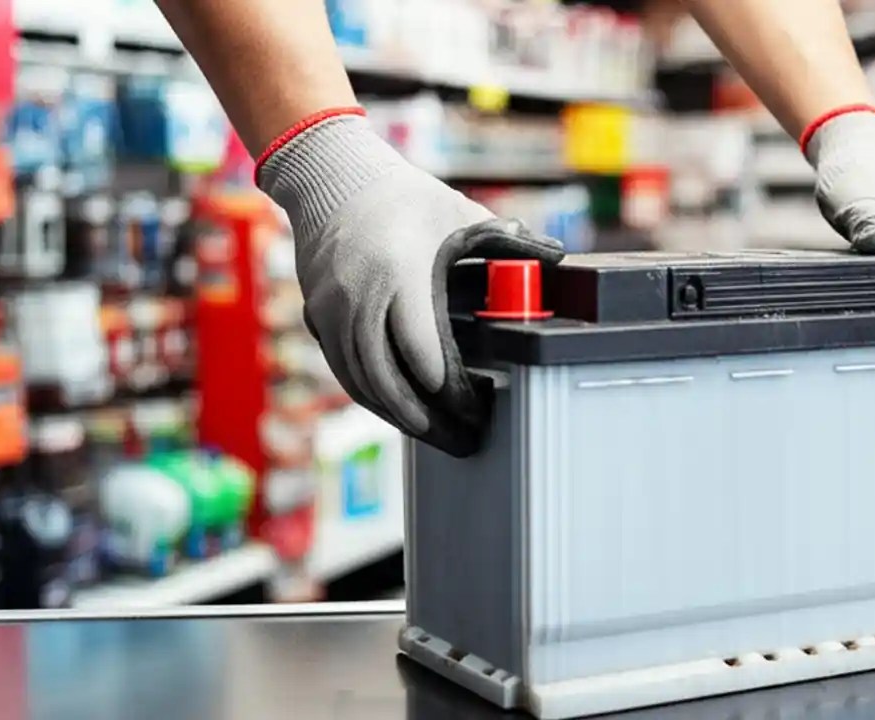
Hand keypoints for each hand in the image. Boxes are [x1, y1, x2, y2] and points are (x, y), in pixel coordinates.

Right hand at [259, 113, 563, 456]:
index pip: (421, 350)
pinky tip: (403, 413)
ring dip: (400, 417)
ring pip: (362, 384)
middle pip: (388, 380)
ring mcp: (329, 312)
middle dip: (428, 419)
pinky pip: (345, 373)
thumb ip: (507, 243)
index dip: (450, 389)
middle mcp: (357, 298)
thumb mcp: (459, 213)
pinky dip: (375, 398)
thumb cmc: (405, 197)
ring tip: (438, 436)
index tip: (479, 406)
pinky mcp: (315, 320)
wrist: (331, 178)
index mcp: (398, 274)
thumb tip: (558, 258)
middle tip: (464, 440)